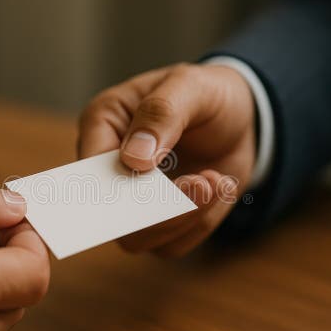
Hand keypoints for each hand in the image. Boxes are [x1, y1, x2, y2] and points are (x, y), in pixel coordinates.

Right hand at [78, 63, 255, 256]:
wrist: (241, 115)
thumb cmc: (205, 93)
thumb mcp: (189, 86)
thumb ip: (160, 113)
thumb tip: (134, 159)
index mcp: (102, 126)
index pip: (89, 168)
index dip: (115, 184)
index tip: (154, 178)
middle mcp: (110, 169)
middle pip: (112, 216)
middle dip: (160, 210)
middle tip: (204, 182)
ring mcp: (133, 201)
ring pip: (142, 238)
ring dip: (187, 217)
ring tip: (218, 180)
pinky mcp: (161, 222)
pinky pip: (173, 244)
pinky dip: (202, 221)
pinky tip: (221, 187)